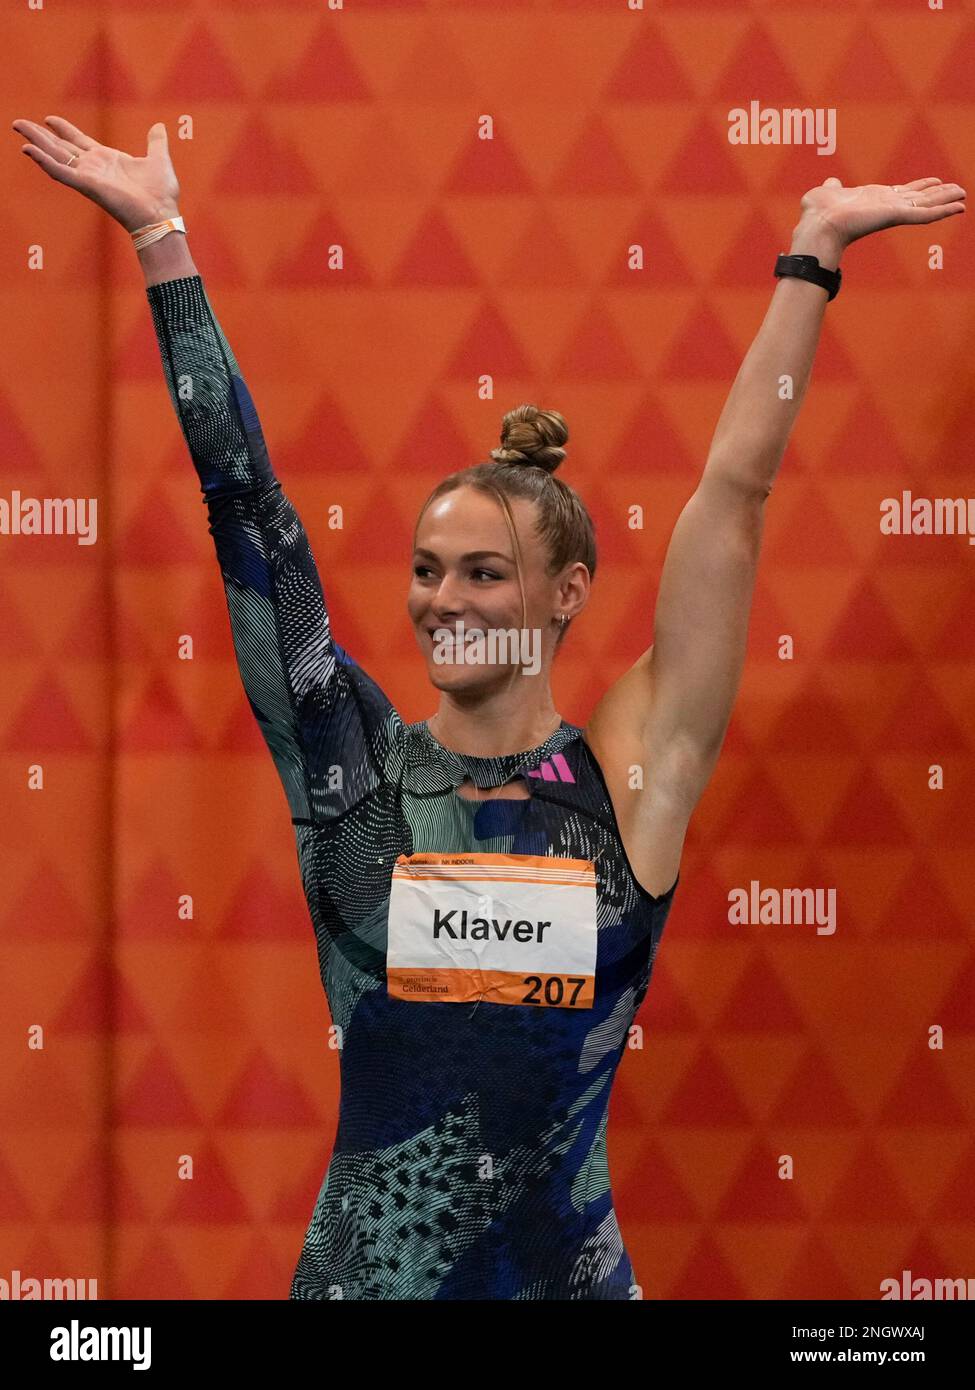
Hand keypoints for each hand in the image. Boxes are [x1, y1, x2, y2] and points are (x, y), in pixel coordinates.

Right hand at [11, 115, 180, 232]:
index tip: (49, 119)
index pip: (79, 141)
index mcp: (107, 160)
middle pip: (60, 147)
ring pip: (55, 155)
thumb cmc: (161, 194)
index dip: (64, 129)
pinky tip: (28, 150)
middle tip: (19, 123)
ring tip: (18, 128)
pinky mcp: (87, 185)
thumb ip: (156, 143)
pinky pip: (60, 172)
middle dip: (40, 134)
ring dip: (36, 142)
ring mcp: (89, 176)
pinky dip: (44, 161)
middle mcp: (94, 167)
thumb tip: (160, 127)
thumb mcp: (159, 159)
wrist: (161, 214)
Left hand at [798, 175, 965, 252]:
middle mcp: (887, 206)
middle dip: (939, 194)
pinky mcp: (896, 216)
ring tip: (963, 197)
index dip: (921, 187)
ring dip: (946, 201)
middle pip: (920, 198)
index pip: (904, 192)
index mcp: (875, 199)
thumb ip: (833, 188)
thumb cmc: (818, 213)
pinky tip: (959, 208)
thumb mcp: (827, 192)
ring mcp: (892, 212)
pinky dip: (943, 212)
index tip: (935, 181)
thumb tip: (831, 183)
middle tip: (959, 190)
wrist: (818, 225)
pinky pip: (924, 215)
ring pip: (926, 206)